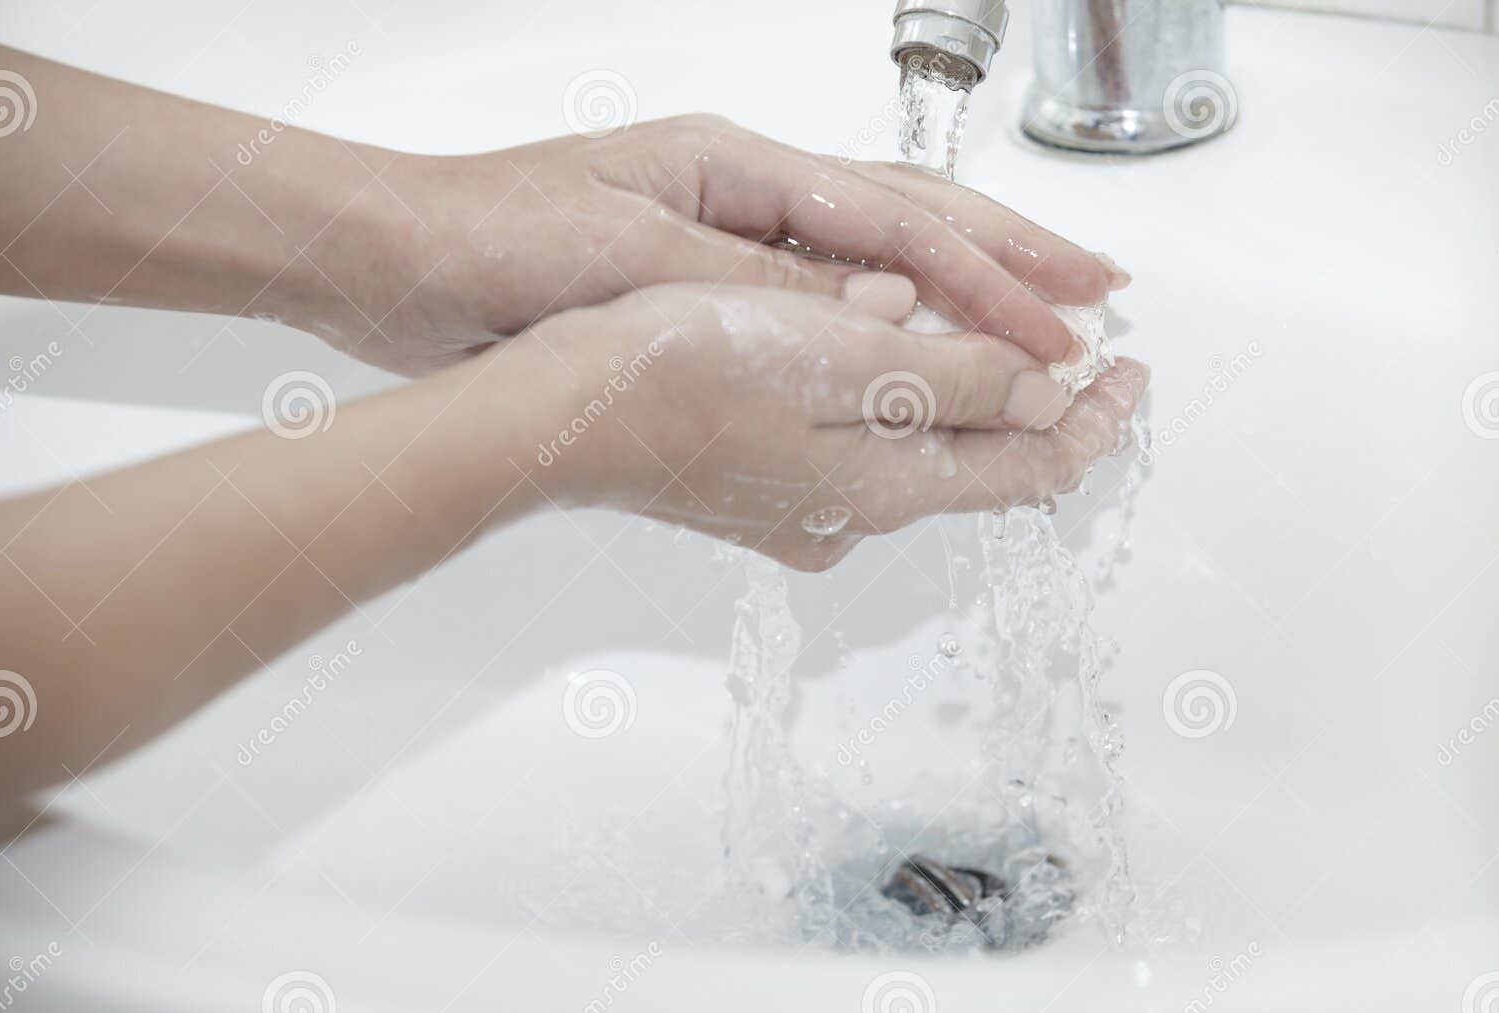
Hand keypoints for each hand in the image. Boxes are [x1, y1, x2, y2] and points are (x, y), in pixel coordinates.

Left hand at [318, 116, 1127, 374]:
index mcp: (742, 169)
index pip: (899, 225)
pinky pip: (821, 315)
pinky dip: (884, 335)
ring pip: (877, 267)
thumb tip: (881, 318)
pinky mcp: (707, 293)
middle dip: (1011, 259)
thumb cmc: (494, 236)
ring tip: (1037, 323)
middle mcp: (750, 198)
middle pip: (912, 222)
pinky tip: (921, 356)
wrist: (400, 266)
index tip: (1061, 326)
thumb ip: (758, 288)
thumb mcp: (633, 256)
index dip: (990, 280)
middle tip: (1097, 294)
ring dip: (962, 296)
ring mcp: (733, 242)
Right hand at [513, 274, 1148, 571]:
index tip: (1134, 369)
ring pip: (922, 458)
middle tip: (1085, 353)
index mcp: (887, 485)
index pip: (1035, 466)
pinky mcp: (762, 494)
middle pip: (985, 469)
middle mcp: (854, 516)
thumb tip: (1046, 396)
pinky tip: (885, 364)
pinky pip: (861, 452)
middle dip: (1043, 408)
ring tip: (998, 347)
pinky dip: (899, 410)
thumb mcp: (841, 359)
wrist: (558, 416)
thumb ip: (958, 382)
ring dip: (971, 405)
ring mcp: (805, 512)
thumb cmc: (678, 376)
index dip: (1100, 418)